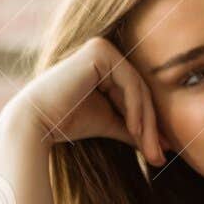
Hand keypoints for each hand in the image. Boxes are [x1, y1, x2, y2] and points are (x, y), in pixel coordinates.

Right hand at [1, 36, 165, 164]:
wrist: (35, 124)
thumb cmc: (69, 123)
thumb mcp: (112, 123)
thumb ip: (137, 128)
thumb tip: (168, 145)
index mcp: (106, 64)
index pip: (138, 94)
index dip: (152, 125)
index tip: (161, 153)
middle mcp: (104, 50)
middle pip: (141, 92)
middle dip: (152, 127)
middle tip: (159, 156)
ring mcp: (101, 47)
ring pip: (139, 88)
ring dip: (148, 122)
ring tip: (150, 149)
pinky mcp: (99, 51)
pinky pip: (129, 82)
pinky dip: (136, 108)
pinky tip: (135, 130)